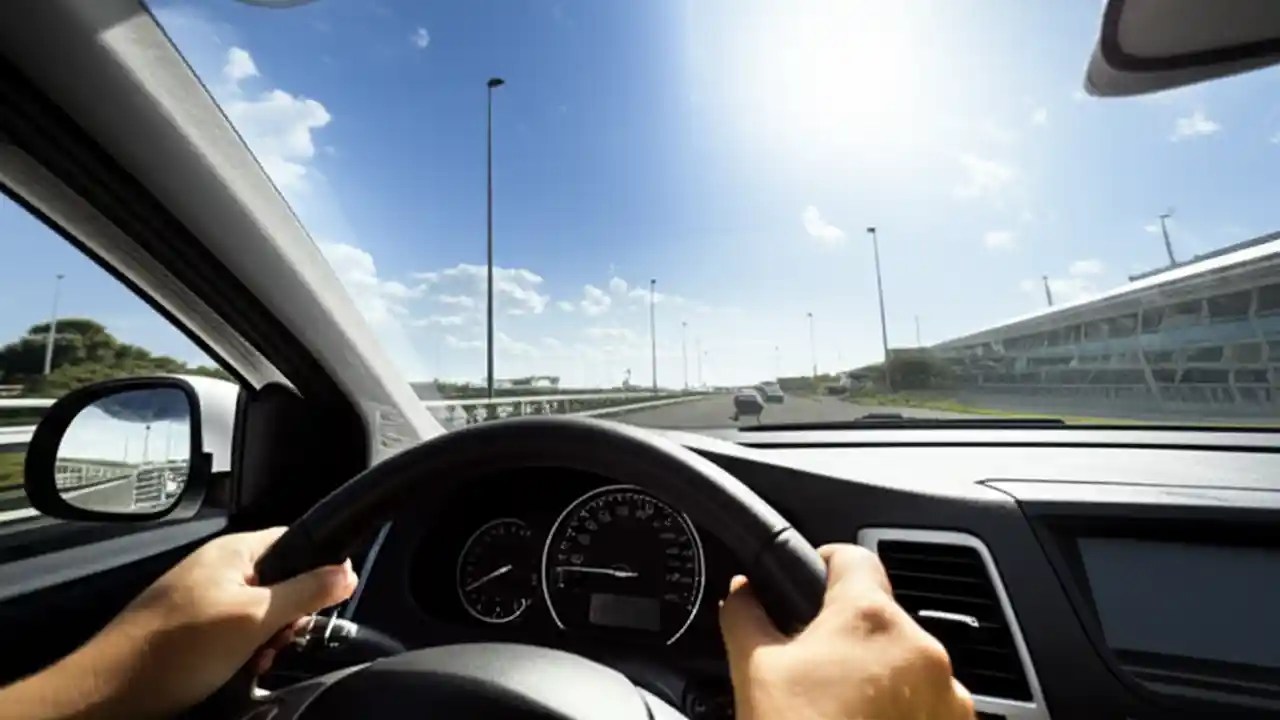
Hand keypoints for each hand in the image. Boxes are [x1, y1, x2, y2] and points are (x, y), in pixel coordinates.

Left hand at [0, 528, 356, 719]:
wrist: (109, 694)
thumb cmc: (174, 650)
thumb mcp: (255, 618)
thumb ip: (306, 592)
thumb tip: (346, 572)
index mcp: (232, 552)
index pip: (294, 540)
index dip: (318, 568)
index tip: (326, 598)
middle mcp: (216, 570)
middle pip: (280, 582)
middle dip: (288, 617)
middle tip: (277, 640)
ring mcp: (200, 601)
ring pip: (258, 615)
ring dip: (265, 641)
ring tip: (251, 661)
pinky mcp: (188, 632)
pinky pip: (232, 636)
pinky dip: (241, 655)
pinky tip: (234, 671)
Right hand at [719, 544, 974, 719]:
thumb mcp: (754, 673)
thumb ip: (746, 616)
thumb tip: (743, 593)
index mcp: (869, 618)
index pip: (852, 557)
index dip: (824, 564)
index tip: (809, 580)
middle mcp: (922, 650)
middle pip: (879, 618)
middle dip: (846, 637)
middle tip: (810, 669)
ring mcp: (950, 698)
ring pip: (906, 665)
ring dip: (878, 678)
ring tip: (839, 712)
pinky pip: (928, 706)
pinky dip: (901, 712)